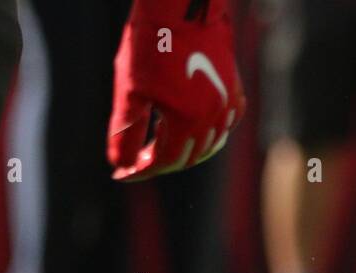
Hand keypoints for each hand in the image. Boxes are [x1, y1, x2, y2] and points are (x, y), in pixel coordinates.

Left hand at [107, 0, 244, 180]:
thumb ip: (125, 130)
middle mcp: (213, 122)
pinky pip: (223, 127)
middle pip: (186, 158)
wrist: (184, 7)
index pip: (163, 161)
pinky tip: (191, 128)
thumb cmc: (153, 43)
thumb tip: (120, 164)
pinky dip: (206, 134)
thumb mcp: (131, 89)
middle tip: (137, 160)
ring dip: (184, 151)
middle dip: (160, 163)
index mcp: (187, 122)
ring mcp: (228, 110)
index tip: (121, 173)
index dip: (140, 170)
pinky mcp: (236, 95)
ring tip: (160, 146)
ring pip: (207, 146)